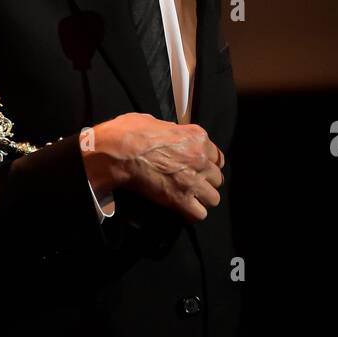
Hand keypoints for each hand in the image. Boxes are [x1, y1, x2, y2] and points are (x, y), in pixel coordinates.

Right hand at [86, 113, 223, 222]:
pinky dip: (191, 214)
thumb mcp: (156, 121)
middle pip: (217, 178)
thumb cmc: (131, 134)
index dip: (208, 165)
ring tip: (190, 198)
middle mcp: (200, 158)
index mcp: (197, 137)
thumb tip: (168, 135)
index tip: (201, 169)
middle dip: (206, 182)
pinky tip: (182, 209)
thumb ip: (171, 131)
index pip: (218, 157)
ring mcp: (192, 180)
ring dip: (202, 199)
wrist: (119, 153)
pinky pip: (199, 214)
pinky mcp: (180, 199)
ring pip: (213, 198)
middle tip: (192, 184)